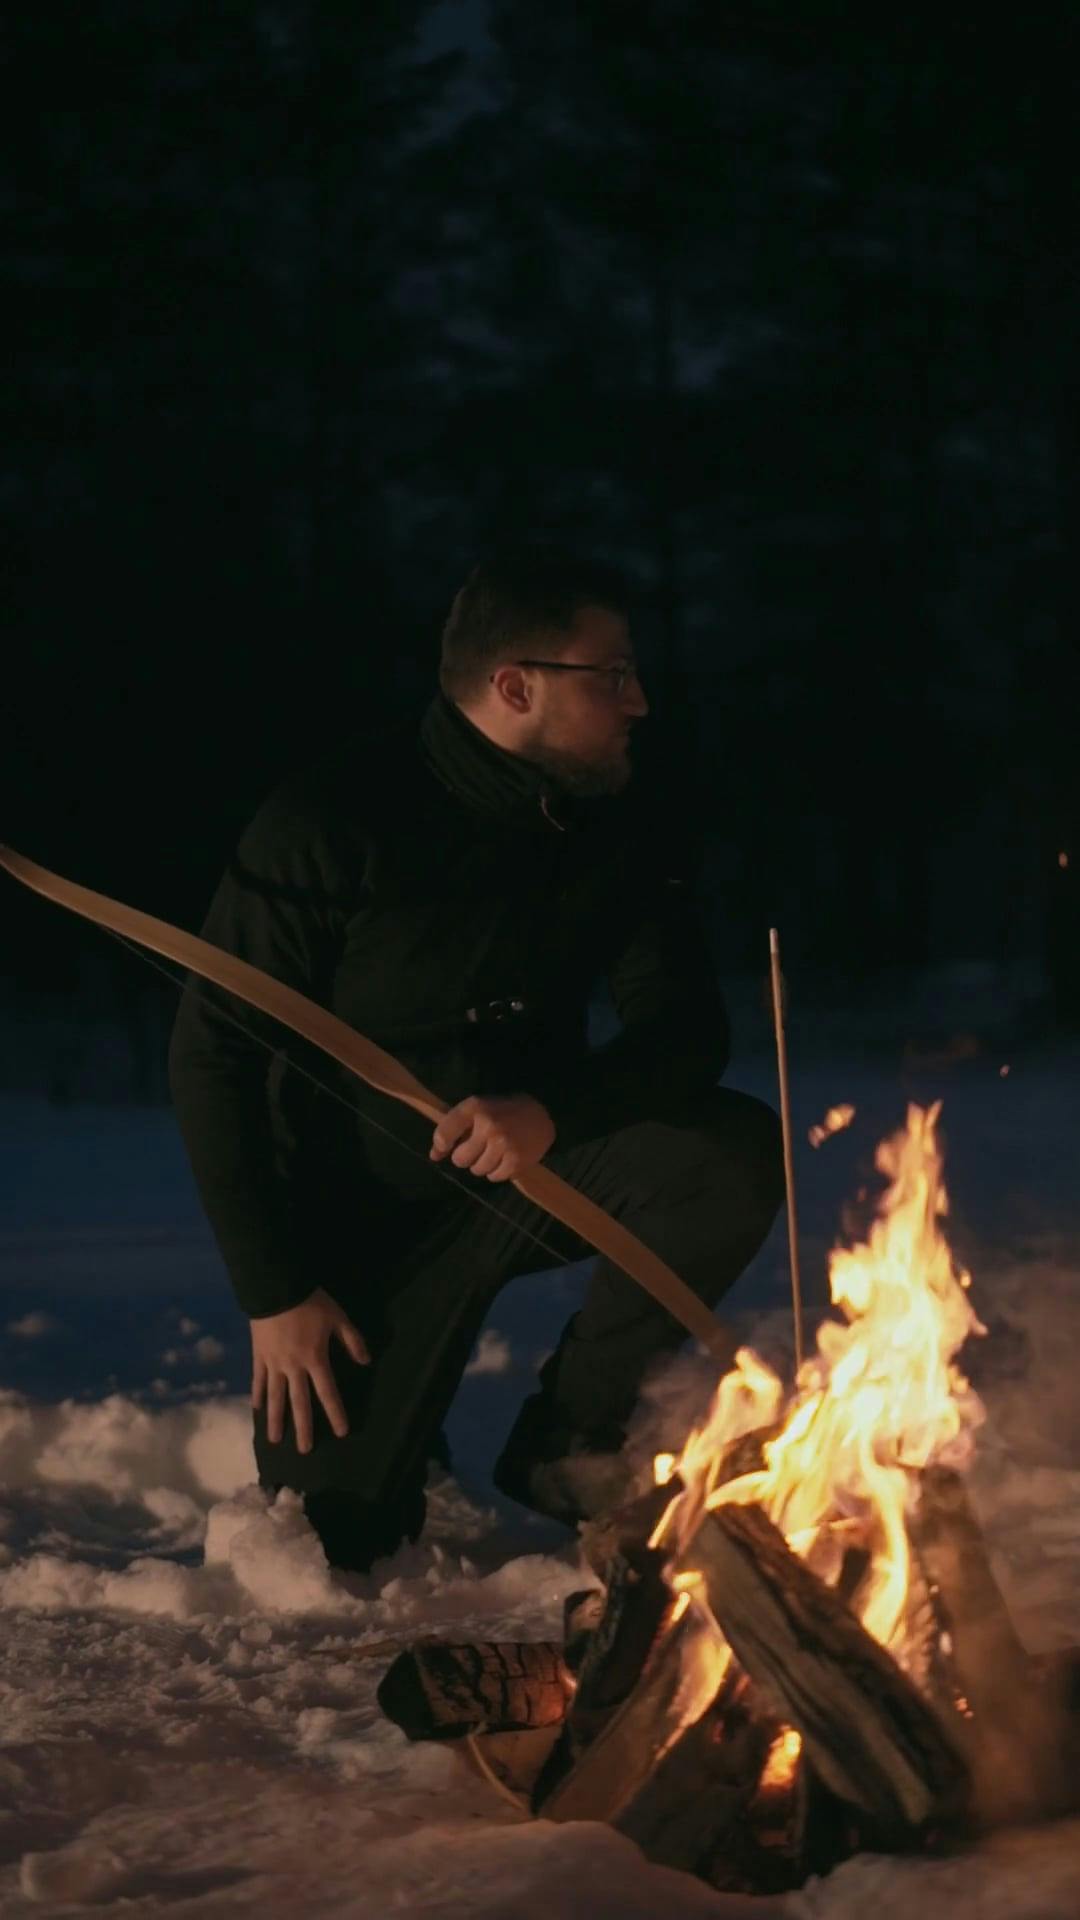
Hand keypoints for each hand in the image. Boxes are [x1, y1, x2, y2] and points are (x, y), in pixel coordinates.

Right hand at [251, 1287, 369, 1453]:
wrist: (275, 1288)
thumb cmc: (310, 1302)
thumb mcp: (338, 1318)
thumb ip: (352, 1340)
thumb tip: (366, 1362)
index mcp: (315, 1359)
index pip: (328, 1392)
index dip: (335, 1413)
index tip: (341, 1432)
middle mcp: (293, 1368)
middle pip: (299, 1403)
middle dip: (303, 1427)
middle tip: (304, 1450)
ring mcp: (273, 1364)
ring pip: (274, 1397)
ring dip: (276, 1420)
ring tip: (275, 1440)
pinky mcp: (259, 1356)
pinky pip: (257, 1379)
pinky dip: (256, 1394)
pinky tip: (256, 1409)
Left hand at [429, 1092, 555, 1181]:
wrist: (542, 1113)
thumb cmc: (502, 1111)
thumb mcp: (477, 1109)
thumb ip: (453, 1129)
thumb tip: (434, 1156)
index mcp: (474, 1108)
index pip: (444, 1134)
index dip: (441, 1145)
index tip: (445, 1148)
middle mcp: (487, 1126)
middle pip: (460, 1159)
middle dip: (466, 1156)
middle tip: (478, 1147)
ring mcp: (503, 1144)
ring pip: (477, 1170)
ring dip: (482, 1164)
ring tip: (494, 1151)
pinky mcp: (515, 1160)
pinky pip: (494, 1177)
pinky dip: (497, 1171)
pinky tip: (505, 1158)